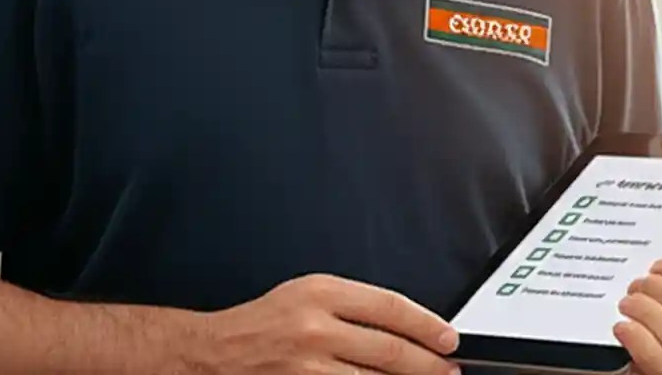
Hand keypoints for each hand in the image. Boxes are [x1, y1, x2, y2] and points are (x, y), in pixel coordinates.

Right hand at [194, 274, 460, 374]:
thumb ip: (353, 309)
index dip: (427, 326)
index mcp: (320, 294)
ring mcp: (307, 369)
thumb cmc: (261, 325)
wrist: (212, 355)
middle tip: (449, 371)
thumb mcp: (306, 296)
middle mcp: (315, 329)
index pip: (390, 307)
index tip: (448, 339)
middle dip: (429, 366)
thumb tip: (406, 329)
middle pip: (390, 351)